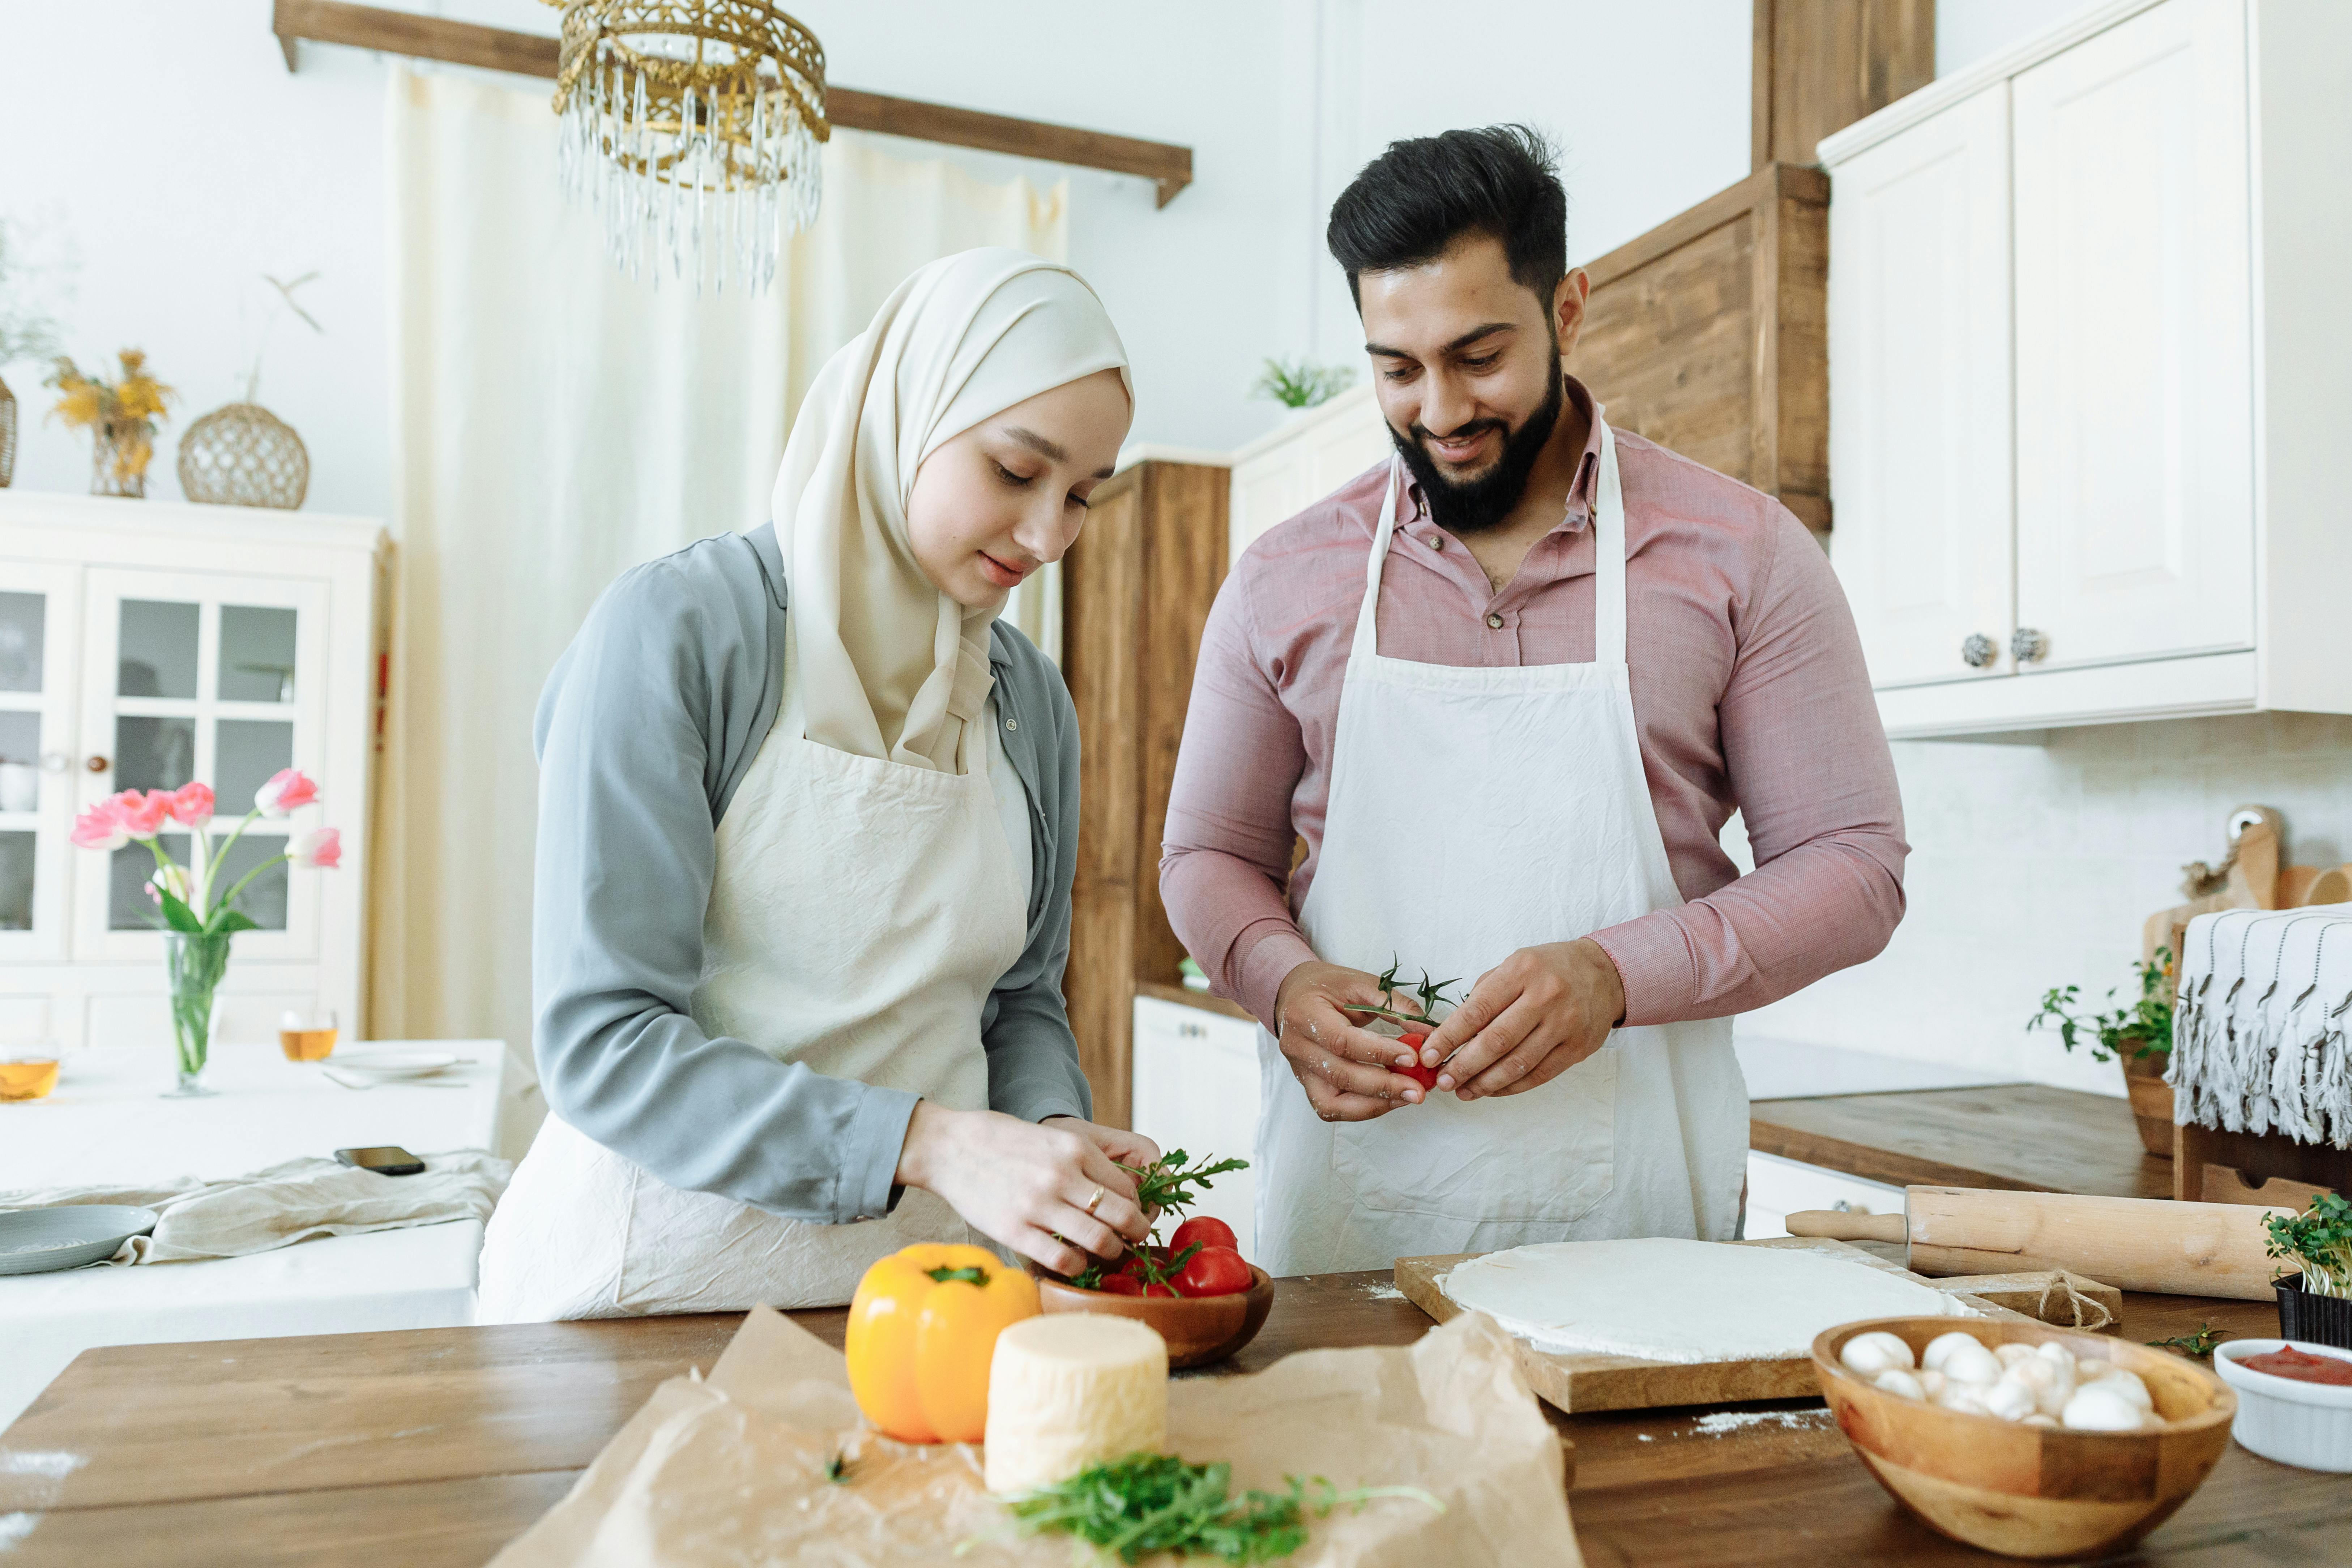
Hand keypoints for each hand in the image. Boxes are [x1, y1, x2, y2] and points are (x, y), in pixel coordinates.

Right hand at [896, 1103, 1151, 1276]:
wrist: (949, 1147)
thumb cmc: (1002, 1142)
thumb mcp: (1051, 1138)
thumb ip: (1082, 1163)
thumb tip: (1116, 1194)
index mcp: (1075, 1148)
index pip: (1128, 1188)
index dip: (1138, 1208)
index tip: (1134, 1218)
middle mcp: (1063, 1175)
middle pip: (1123, 1215)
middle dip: (1136, 1233)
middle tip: (1132, 1241)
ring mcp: (1039, 1204)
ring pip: (1099, 1240)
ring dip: (1110, 1252)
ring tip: (1106, 1254)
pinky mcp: (1014, 1230)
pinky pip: (1062, 1259)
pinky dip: (1076, 1266)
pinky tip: (1073, 1261)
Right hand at [1273, 959, 1431, 1122]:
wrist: (1295, 993)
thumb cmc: (1329, 986)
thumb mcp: (1362, 984)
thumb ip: (1395, 1006)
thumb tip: (1428, 1032)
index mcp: (1305, 1014)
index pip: (1342, 1041)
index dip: (1379, 1053)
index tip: (1413, 1058)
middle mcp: (1296, 1046)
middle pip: (1339, 1075)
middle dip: (1383, 1086)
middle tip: (1418, 1090)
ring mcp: (1299, 1069)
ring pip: (1331, 1103)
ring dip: (1373, 1104)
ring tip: (1406, 1098)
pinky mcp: (1306, 1084)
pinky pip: (1329, 1108)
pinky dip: (1360, 1110)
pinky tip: (1387, 1100)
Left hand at [1414, 939, 1626, 1100]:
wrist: (1604, 974)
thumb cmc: (1548, 969)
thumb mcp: (1513, 966)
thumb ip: (1484, 996)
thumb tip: (1450, 1034)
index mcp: (1521, 971)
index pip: (1477, 1010)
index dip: (1449, 1037)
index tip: (1428, 1055)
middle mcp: (1545, 997)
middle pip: (1496, 1041)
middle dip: (1463, 1066)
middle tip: (1442, 1081)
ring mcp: (1565, 1024)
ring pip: (1518, 1064)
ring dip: (1485, 1083)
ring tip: (1462, 1091)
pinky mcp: (1578, 1048)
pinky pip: (1539, 1075)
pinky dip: (1511, 1087)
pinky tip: (1491, 1090)